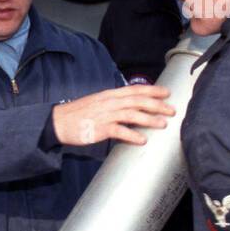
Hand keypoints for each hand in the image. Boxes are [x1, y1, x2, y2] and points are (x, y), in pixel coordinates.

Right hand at [51, 85, 174, 146]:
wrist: (57, 122)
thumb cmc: (77, 114)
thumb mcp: (97, 102)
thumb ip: (113, 103)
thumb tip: (130, 106)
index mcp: (109, 95)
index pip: (135, 89)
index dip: (152, 90)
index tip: (166, 93)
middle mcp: (109, 102)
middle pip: (138, 101)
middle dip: (157, 105)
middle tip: (171, 111)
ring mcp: (104, 115)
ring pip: (132, 114)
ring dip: (149, 119)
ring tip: (162, 124)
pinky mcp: (99, 129)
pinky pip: (119, 131)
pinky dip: (132, 135)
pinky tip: (142, 140)